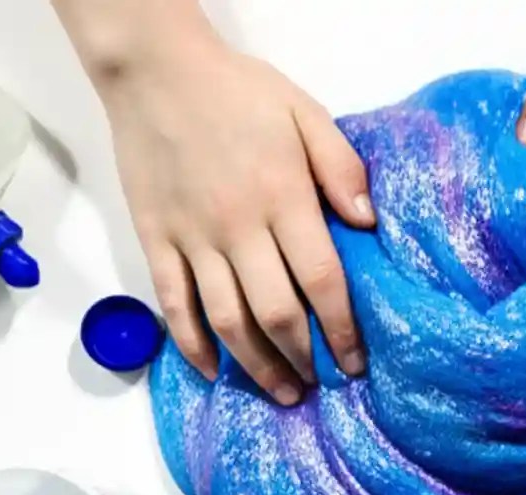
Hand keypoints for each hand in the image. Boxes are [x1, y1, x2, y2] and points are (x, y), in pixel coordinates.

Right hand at [90, 16, 372, 403]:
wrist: (156, 71)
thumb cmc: (237, 90)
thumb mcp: (304, 112)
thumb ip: (341, 166)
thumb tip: (369, 222)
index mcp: (283, 197)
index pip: (322, 281)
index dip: (342, 330)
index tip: (355, 362)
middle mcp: (238, 227)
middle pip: (276, 313)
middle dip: (303, 358)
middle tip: (319, 385)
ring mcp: (192, 238)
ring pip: (227, 319)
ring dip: (257, 365)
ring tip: (281, 391)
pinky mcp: (155, 240)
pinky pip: (174, 304)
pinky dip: (193, 345)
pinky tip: (214, 371)